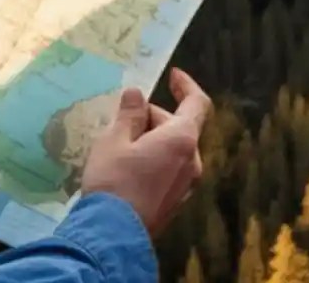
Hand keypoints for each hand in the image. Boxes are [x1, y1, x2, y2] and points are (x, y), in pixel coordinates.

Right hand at [80, 68, 210, 235]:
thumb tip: (137, 95)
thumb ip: (129, 114)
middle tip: (120, 123)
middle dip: (152, 118)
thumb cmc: (113, 181)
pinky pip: (169, 169)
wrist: (112, 235)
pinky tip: (126, 168)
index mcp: (182, 140)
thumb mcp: (114, 140)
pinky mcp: (176, 202)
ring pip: (173, 149)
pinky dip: (153, 159)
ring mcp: (186, 185)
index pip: (197, 104)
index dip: (186, 85)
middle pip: (179, 127)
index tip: (173, 74)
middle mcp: (192, 162)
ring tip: (118, 147)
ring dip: (151, 140)